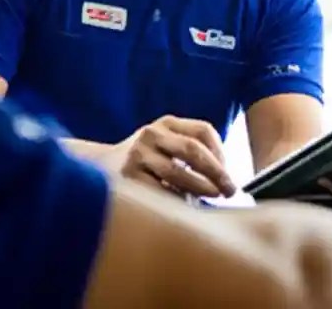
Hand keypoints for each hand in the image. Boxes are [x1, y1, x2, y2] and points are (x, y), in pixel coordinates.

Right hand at [103, 115, 236, 197]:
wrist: (101, 169)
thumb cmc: (148, 163)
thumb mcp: (167, 147)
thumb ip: (192, 156)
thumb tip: (228, 182)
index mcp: (167, 123)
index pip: (203, 131)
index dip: (221, 153)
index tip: (229, 174)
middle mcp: (151, 133)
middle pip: (193, 149)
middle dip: (217, 172)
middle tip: (230, 191)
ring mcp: (137, 154)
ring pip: (176, 172)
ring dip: (200, 188)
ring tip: (212, 199)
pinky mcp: (127, 176)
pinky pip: (159, 191)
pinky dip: (176, 200)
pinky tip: (183, 208)